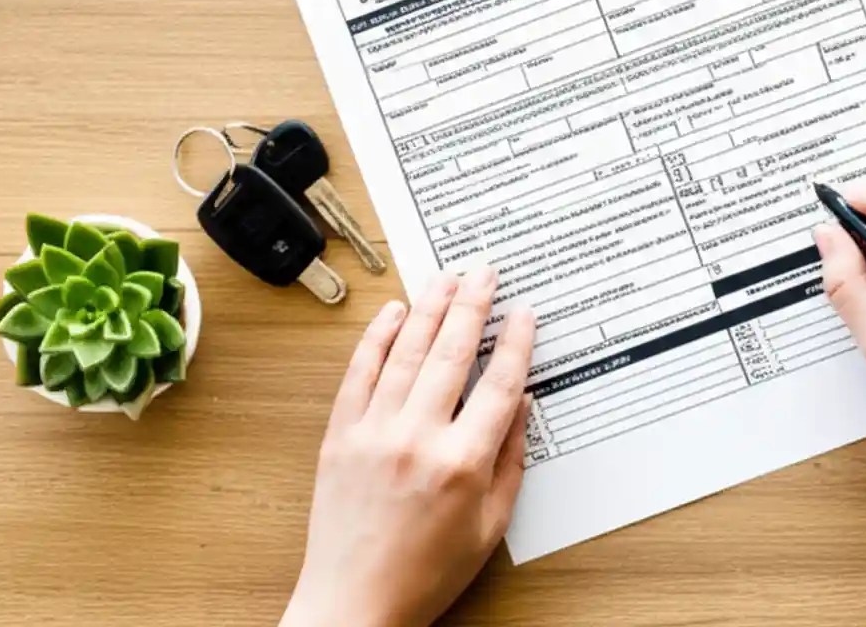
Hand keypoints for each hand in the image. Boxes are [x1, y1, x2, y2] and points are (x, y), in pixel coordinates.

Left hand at [281, 267, 536, 626]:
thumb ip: (510, 459)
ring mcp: (373, 433)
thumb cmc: (427, 573)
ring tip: (446, 278)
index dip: (516, 343)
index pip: (499, 384)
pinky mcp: (340, 436)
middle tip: (485, 272)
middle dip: (473, 305)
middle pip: (452, 354)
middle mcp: (417, 439)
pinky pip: (360, 373)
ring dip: (429, 308)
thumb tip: (519, 403)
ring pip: (407, 353)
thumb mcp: (491, 524)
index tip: (525, 314)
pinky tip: (394, 313)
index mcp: (463, 463)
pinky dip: (377, 339)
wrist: (354, 604)